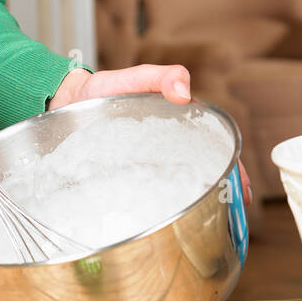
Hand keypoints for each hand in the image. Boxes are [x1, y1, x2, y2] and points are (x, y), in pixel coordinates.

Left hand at [48, 64, 252, 205]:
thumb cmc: (97, 90)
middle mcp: (165, 148)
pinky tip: (170, 223)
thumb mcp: (129, 78)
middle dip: (222, 190)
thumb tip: (184, 90)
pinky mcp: (124, 181)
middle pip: (202, 171)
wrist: (61, 106)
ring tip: (212, 222)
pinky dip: (164, 208)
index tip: (241, 187)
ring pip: (179, 187)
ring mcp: (145, 167)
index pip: (212, 146)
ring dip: (199, 202)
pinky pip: (149, 197)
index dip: (231, 166)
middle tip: (233, 210)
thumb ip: (157, 76)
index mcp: (174, 125)